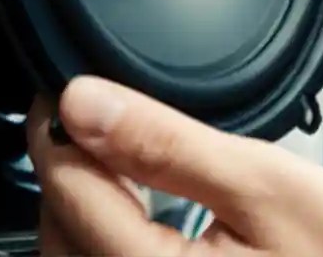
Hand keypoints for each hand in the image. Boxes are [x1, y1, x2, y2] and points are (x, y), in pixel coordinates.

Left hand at [28, 76, 322, 256]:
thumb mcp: (269, 185)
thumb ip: (167, 144)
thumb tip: (84, 101)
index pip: (66, 190)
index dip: (53, 124)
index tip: (59, 84)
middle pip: (57, 232)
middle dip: (66, 167)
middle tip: (89, 110)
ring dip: (84, 207)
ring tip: (116, 155)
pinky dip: (111, 239)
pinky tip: (144, 210)